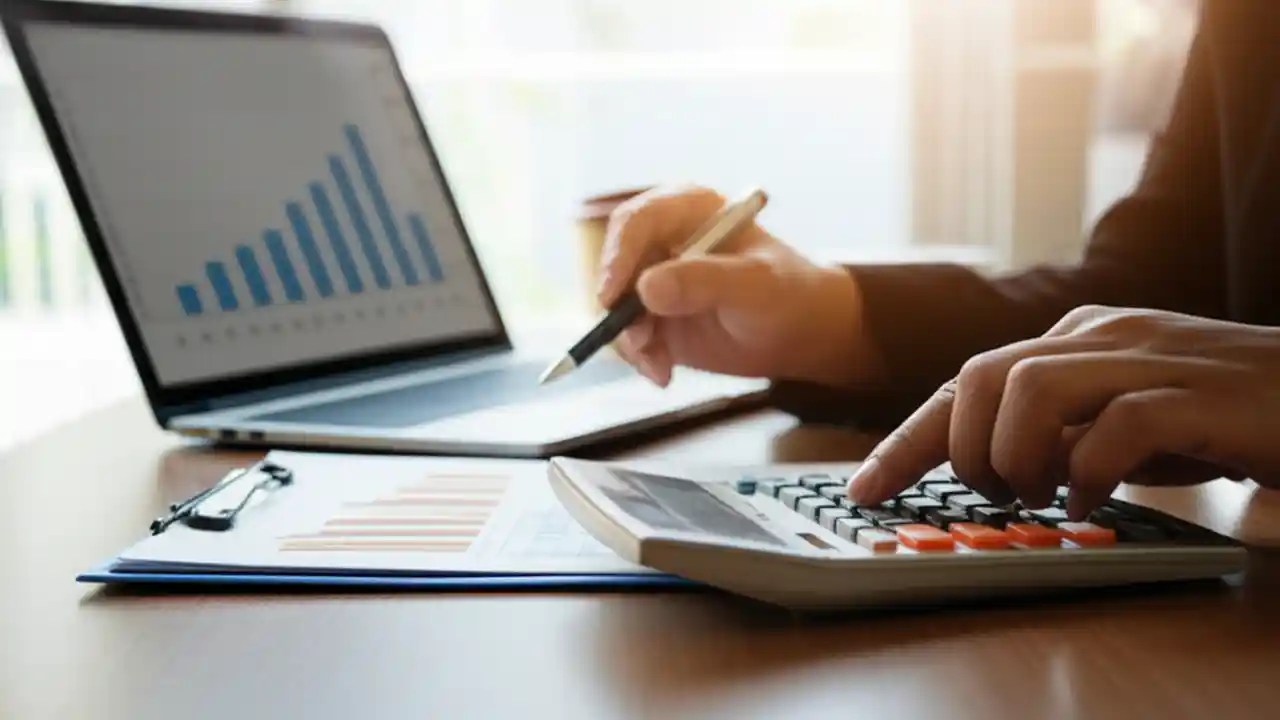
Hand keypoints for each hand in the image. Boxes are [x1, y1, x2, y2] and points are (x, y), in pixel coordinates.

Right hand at [597, 185, 881, 386]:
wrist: (797, 333)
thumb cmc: (786, 295)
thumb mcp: (754, 287)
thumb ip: (704, 282)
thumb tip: (647, 288)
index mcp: (687, 210)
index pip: (635, 221)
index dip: (617, 255)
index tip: (612, 296)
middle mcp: (662, 240)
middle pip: (614, 264)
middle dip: (619, 309)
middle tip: (638, 343)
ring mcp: (653, 278)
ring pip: (614, 306)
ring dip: (631, 342)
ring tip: (661, 368)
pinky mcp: (650, 315)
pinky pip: (625, 335)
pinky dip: (639, 357)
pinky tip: (663, 373)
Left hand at [847, 305, 1279, 518]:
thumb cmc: (1216, 417)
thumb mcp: (1117, 423)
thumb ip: (1057, 435)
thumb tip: (988, 473)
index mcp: (1074, 339)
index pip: (966, 383)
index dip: (907, 439)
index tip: (867, 490)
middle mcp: (1100, 336)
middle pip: (980, 375)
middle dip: (961, 449)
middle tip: (992, 495)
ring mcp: (1148, 357)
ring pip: (1030, 387)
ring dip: (1015, 456)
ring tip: (1040, 494)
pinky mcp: (1198, 394)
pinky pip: (1116, 423)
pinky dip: (1089, 469)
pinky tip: (1095, 495)